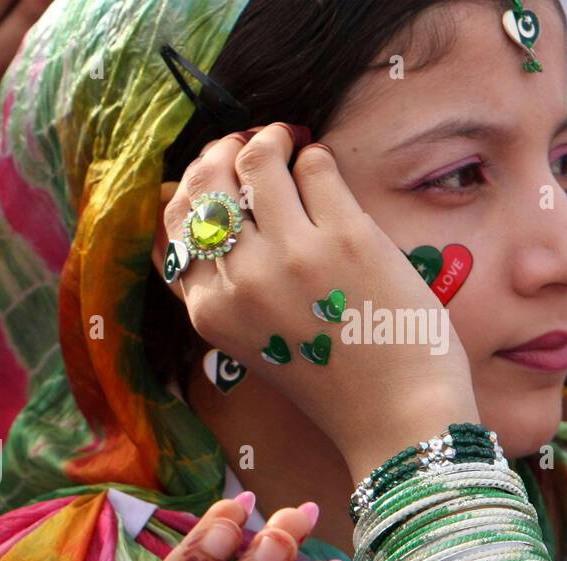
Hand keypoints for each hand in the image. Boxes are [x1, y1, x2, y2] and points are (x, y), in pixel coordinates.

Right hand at [156, 123, 479, 478]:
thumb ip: (211, 284)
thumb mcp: (244, 339)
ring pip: (257, 160)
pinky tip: (322, 169)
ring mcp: (291, 256)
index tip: (214, 174)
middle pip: (206, 183)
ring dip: (271, 140)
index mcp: (208, 311)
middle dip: (223, 151)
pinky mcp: (346, 236)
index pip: (173, 224)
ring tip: (289, 143)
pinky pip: (315, 165)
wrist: (392, 415)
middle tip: (250, 145)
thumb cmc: (323, 376)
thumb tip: (174, 203)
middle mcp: (240, 281)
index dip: (190, 186)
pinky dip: (315, 157)